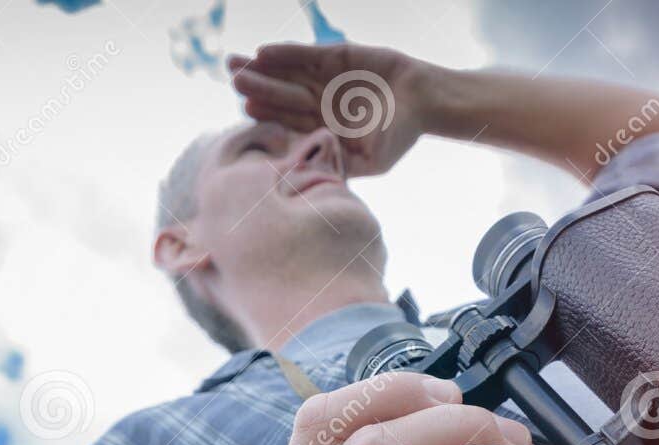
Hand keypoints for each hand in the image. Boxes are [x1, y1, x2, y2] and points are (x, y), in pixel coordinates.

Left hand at [228, 43, 437, 176]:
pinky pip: (305, 55)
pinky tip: (264, 52)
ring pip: (287, 74)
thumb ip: (344, 167)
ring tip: (237, 62)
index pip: (287, 122)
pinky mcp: (334, 57)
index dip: (268, 114)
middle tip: (233, 78)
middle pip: (281, 96)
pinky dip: (286, 53)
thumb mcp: (373, 160)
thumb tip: (314, 178)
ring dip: (262, 68)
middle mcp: (317, 105)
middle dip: (257, 86)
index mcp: (321, 130)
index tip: (247, 108)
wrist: (425, 101)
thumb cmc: (401, 135)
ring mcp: (324, 80)